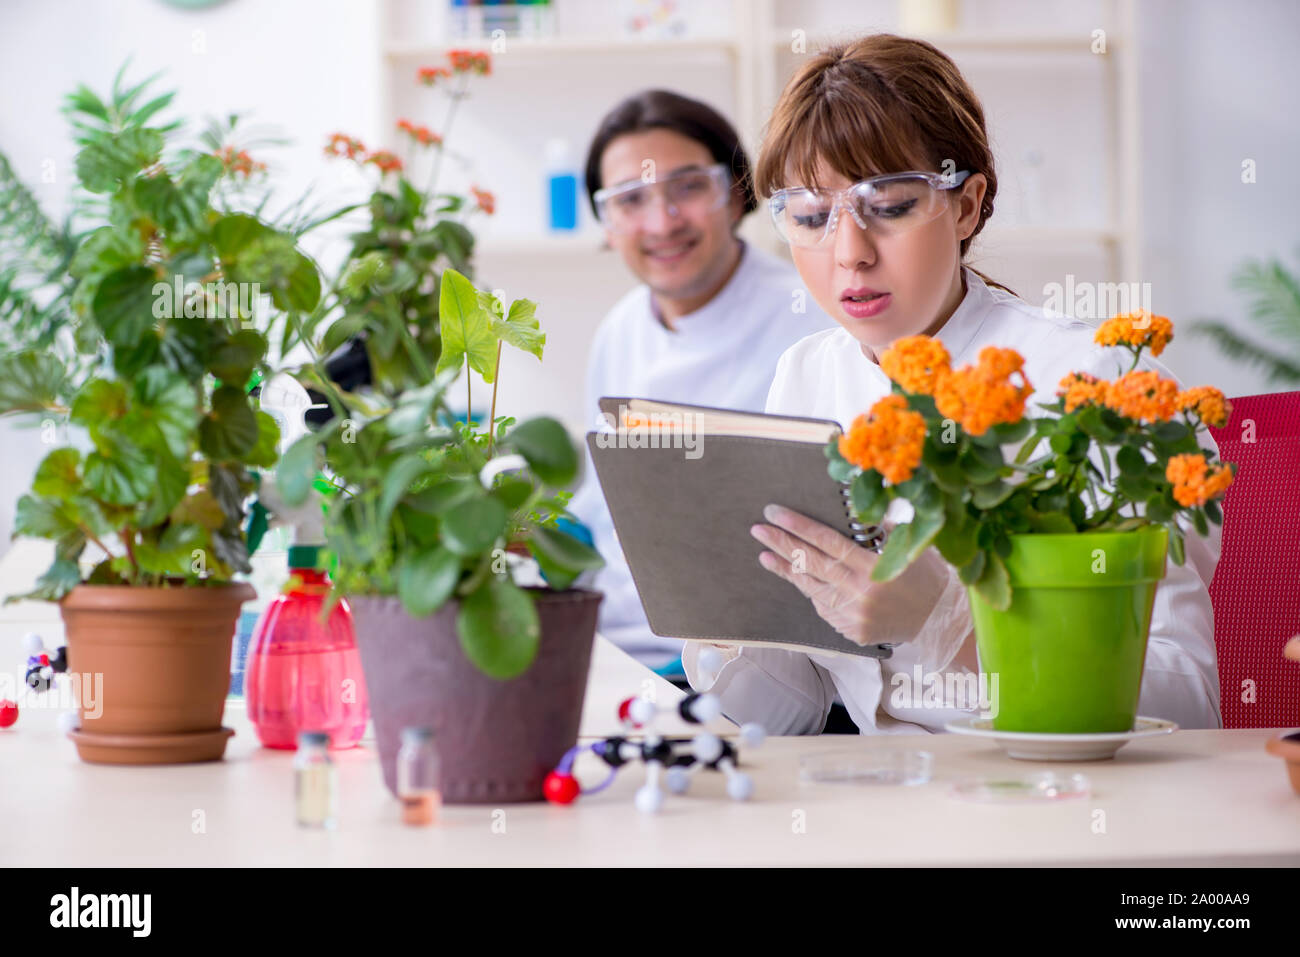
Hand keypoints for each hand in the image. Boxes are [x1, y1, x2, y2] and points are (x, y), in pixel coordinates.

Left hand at [749, 503, 950, 647]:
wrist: (940, 621)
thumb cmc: (926, 577)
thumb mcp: (909, 546)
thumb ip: (882, 526)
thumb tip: (859, 504)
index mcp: (872, 567)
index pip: (827, 541)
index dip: (799, 526)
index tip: (775, 513)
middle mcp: (858, 592)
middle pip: (812, 563)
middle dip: (782, 544)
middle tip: (758, 530)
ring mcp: (853, 615)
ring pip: (811, 588)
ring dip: (787, 570)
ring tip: (765, 555)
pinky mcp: (851, 631)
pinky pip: (823, 608)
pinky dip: (810, 592)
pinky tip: (797, 578)